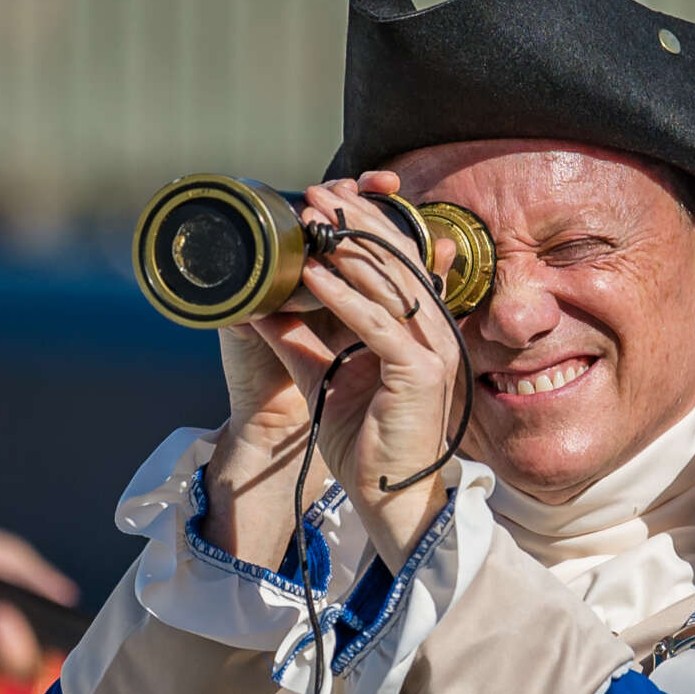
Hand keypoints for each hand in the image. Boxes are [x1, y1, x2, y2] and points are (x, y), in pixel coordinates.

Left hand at [249, 171, 465, 564]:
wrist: (386, 496)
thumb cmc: (363, 440)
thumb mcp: (322, 376)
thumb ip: (298, 340)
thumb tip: (259, 306)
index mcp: (420, 328)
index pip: (397, 264)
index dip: (365, 228)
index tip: (327, 202)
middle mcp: (434, 332)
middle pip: (397, 263)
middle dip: (356, 225)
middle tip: (316, 197)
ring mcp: (433, 350)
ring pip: (391, 286)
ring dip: (347, 250)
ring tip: (311, 224)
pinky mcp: (420, 373)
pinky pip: (378, 324)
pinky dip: (343, 298)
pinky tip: (312, 276)